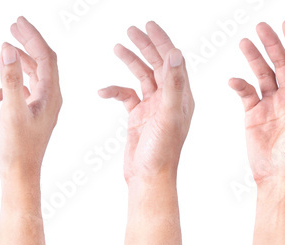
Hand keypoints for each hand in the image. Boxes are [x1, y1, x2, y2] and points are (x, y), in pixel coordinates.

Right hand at [0, 17, 60, 183]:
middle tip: (13, 26)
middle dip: (28, 43)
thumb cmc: (17, 149)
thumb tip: (8, 48)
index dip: (33, 36)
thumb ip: (10, 79)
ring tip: (4, 48)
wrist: (20, 178)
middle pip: (42, 62)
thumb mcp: (11, 111)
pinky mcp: (32, 116)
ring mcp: (42, 107)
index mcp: (51, 95)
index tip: (18, 22)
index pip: (45, 56)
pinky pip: (23, 92)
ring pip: (33, 76)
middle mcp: (51, 98)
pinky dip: (8, 86)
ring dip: (19, 61)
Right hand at [98, 21, 192, 184]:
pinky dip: (114, 90)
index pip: (173, 61)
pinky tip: (103, 91)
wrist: (148, 178)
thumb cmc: (163, 151)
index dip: (161, 41)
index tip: (149, 26)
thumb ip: (173, 83)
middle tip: (132, 30)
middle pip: (157, 65)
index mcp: (181, 96)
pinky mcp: (137, 117)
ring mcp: (152, 108)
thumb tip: (175, 53)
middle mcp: (168, 99)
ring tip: (118, 47)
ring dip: (131, 62)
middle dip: (145, 46)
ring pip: (141, 77)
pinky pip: (125, 96)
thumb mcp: (169, 114)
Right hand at [229, 21, 284, 183]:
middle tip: (261, 27)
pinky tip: (234, 80)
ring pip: (262, 73)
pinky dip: (240, 84)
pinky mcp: (253, 113)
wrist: (281, 175)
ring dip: (254, 58)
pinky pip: (246, 93)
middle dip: (271, 44)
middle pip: (281, 62)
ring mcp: (271, 103)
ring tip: (245, 43)